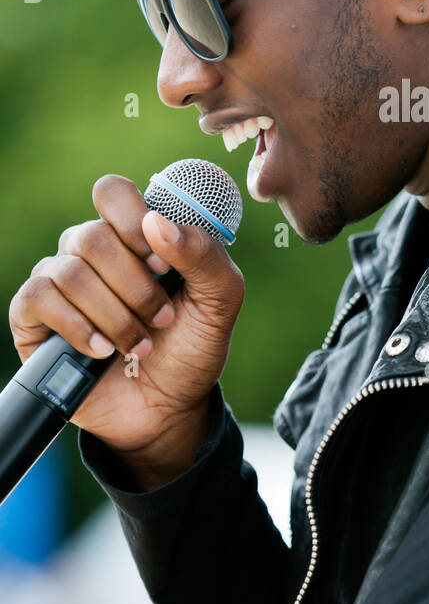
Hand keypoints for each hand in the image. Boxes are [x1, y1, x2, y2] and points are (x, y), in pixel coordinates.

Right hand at [8, 174, 243, 465]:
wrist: (168, 410)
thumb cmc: (191, 348)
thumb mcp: (220, 301)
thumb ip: (204, 254)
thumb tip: (157, 223)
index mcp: (133, 236)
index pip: (112, 193)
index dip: (134, 222)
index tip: (165, 266)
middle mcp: (91, 252)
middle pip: (94, 237)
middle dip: (136, 287)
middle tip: (162, 320)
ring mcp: (59, 282)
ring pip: (71, 271)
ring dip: (115, 315)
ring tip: (138, 344)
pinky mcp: (33, 317)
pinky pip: (39, 297)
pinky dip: (78, 327)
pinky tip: (102, 350)